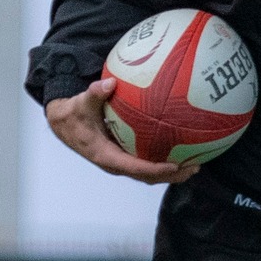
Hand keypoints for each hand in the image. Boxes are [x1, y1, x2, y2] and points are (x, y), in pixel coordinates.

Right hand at [44, 77, 198, 183]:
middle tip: (194, 167)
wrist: (64, 123)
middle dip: (172, 175)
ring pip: (150, 174)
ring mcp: (121, 162)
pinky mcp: (125, 156)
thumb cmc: (74, 113)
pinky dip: (165, 160)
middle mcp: (116, 164)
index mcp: (106, 156)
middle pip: (148, 177)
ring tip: (196, 163)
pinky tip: (183, 149)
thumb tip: (109, 83)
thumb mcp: (82, 103)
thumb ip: (95, 93)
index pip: (135, 168)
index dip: (156, 169)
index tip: (175, 166)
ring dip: (173, 172)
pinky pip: (148, 163)